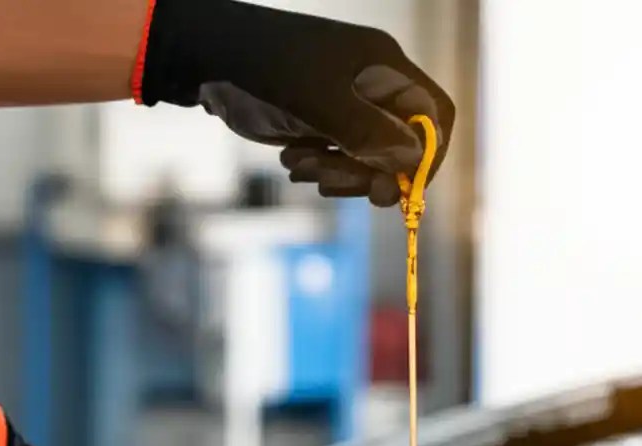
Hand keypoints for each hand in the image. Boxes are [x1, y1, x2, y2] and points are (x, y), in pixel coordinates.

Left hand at [137, 0, 454, 206]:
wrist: (207, 60)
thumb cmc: (263, 68)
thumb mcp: (317, 102)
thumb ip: (368, 132)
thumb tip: (414, 161)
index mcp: (384, 67)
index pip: (434, 116)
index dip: (428, 156)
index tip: (402, 188)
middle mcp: (373, 87)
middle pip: (403, 146)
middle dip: (373, 173)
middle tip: (342, 189)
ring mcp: (348, 107)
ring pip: (370, 160)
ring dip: (343, 175)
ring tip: (302, 166)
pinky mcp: (324, 124)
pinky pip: (342, 161)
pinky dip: (324, 170)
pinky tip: (294, 161)